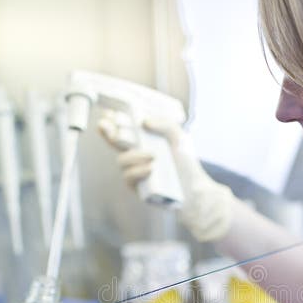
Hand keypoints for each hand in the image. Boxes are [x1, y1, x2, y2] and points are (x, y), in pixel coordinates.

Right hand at [99, 112, 234, 241]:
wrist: (194, 188)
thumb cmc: (186, 163)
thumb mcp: (179, 137)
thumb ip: (165, 124)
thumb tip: (144, 121)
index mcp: (144, 141)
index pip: (124, 128)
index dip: (113, 121)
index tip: (108, 113)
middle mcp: (136, 155)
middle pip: (114, 141)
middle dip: (108, 132)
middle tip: (109, 127)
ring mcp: (134, 171)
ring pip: (121, 160)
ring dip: (135, 156)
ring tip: (154, 156)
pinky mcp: (136, 187)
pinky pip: (128, 177)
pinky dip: (138, 171)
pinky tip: (151, 169)